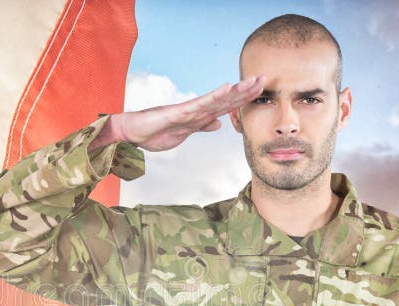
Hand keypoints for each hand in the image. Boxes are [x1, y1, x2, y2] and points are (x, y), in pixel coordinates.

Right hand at [89, 76, 265, 151]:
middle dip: (246, 90)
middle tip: (265, 79)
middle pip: (226, 99)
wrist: (132, 133)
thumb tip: (218, 123)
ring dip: (236, 90)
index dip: (244, 98)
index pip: (226, 106)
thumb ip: (201, 126)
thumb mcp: (184, 133)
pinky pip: (200, 104)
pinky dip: (214, 96)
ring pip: (217, 99)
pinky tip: (227, 88)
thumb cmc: (154, 133)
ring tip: (253, 81)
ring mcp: (189, 110)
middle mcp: (197, 110)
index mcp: (199, 116)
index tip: (261, 91)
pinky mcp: (179, 112)